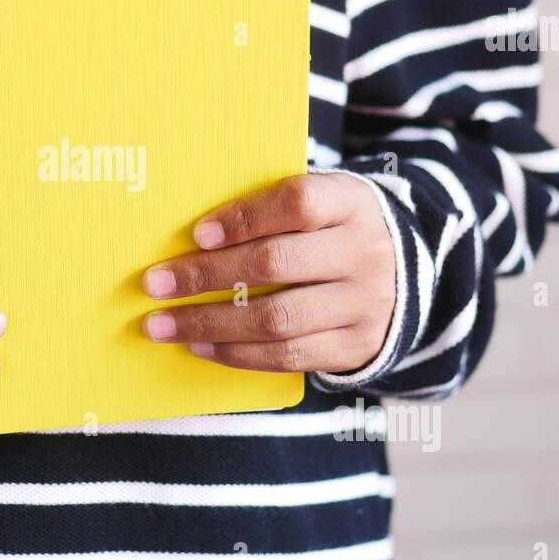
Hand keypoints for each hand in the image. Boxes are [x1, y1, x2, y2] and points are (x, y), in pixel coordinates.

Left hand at [141, 173, 395, 373]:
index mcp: (350, 202)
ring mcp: (364, 304)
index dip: (244, 217)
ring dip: (210, 323)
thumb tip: (188, 233)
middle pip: (276, 264)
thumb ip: (269, 208)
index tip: (196, 234)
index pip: (297, 203)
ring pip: (276, 319)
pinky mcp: (356, 346)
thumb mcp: (320, 203)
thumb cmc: (332, 230)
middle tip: (154, 284)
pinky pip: (289, 357)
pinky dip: (237, 354)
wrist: (403, 274)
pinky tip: (200, 346)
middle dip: (206, 276)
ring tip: (163, 325)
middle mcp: (363, 252)